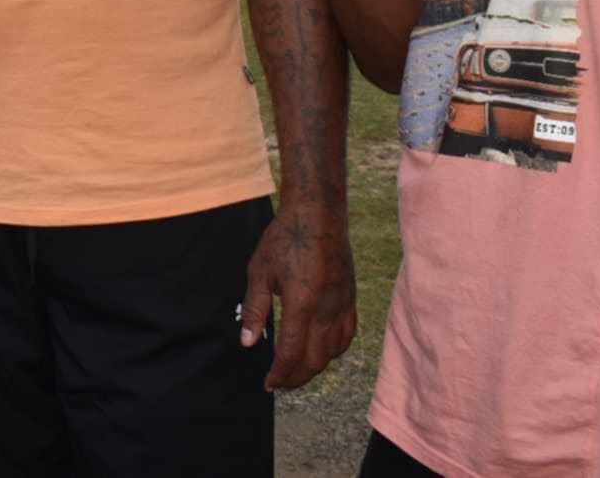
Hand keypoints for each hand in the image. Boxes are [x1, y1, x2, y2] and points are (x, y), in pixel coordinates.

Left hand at [240, 199, 356, 390]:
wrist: (318, 215)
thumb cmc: (284, 239)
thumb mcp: (260, 271)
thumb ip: (256, 309)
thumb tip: (248, 343)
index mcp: (301, 304)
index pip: (292, 353)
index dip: (280, 374)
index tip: (268, 384)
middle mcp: (325, 310)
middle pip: (314, 360)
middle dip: (296, 378)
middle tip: (279, 383)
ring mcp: (342, 305)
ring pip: (333, 352)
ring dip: (314, 367)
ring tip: (296, 371)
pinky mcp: (351, 299)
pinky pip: (347, 335)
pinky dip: (334, 351)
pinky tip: (321, 351)